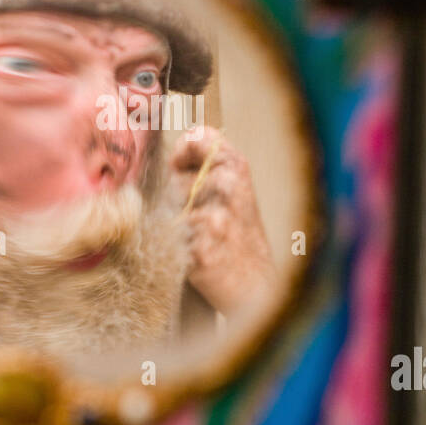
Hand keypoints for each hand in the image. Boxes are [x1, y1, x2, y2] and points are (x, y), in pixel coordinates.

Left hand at [169, 127, 276, 318]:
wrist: (256, 288)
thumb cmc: (240, 239)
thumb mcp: (235, 194)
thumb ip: (207, 170)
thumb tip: (170, 158)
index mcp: (237, 167)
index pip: (197, 136)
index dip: (181, 153)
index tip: (180, 169)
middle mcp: (228, 186)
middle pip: (174, 180)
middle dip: (176, 201)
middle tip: (201, 222)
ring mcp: (215, 217)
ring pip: (168, 211)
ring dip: (174, 228)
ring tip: (200, 240)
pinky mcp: (201, 247)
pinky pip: (168, 239)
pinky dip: (174, 249)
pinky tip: (196, 256)